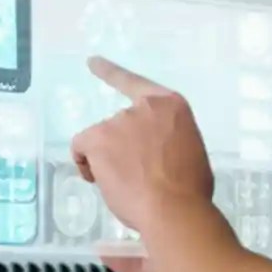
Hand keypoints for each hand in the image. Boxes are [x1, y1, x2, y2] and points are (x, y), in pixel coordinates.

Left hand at [70, 56, 215, 235]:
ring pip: (102, 141)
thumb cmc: (189, 189)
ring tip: (124, 185)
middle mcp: (144, 107)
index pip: (137, 84)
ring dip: (106, 160)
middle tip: (133, 177)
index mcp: (172, 106)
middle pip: (119, 125)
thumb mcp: (190, 151)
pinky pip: (81, 147)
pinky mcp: (100, 136)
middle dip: (120, 149)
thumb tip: (156, 156)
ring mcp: (120, 120)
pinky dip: (84, 162)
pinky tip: (97, 178)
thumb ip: (169, 141)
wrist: (175, 209)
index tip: (91, 62)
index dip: (111, 73)